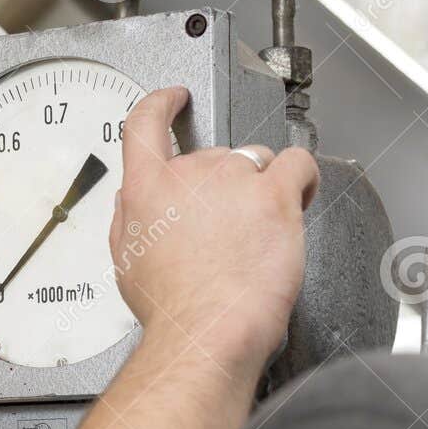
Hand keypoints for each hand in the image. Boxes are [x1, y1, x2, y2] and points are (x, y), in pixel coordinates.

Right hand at [111, 87, 319, 377]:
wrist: (206, 330)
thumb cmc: (172, 308)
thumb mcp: (126, 262)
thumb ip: (127, 219)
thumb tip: (132, 201)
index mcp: (145, 190)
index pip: (145, 125)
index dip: (161, 105)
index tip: (174, 99)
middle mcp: (188, 175)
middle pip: (212, 154)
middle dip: (223, 184)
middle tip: (227, 226)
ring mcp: (232, 180)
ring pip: (256, 160)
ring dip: (260, 186)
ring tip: (259, 228)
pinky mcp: (272, 193)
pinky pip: (297, 164)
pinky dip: (301, 179)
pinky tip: (295, 198)